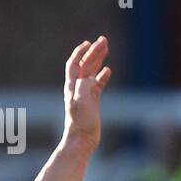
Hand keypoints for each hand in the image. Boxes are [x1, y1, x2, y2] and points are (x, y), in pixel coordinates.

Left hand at [63, 36, 110, 150]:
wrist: (82, 140)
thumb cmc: (80, 123)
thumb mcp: (81, 102)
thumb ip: (83, 87)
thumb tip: (90, 78)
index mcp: (73, 87)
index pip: (74, 64)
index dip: (80, 52)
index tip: (88, 43)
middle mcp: (78, 89)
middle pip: (85, 65)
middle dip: (93, 51)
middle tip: (104, 40)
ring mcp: (85, 95)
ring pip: (92, 72)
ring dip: (98, 59)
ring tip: (106, 48)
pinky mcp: (92, 103)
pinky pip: (98, 85)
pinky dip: (102, 76)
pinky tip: (107, 71)